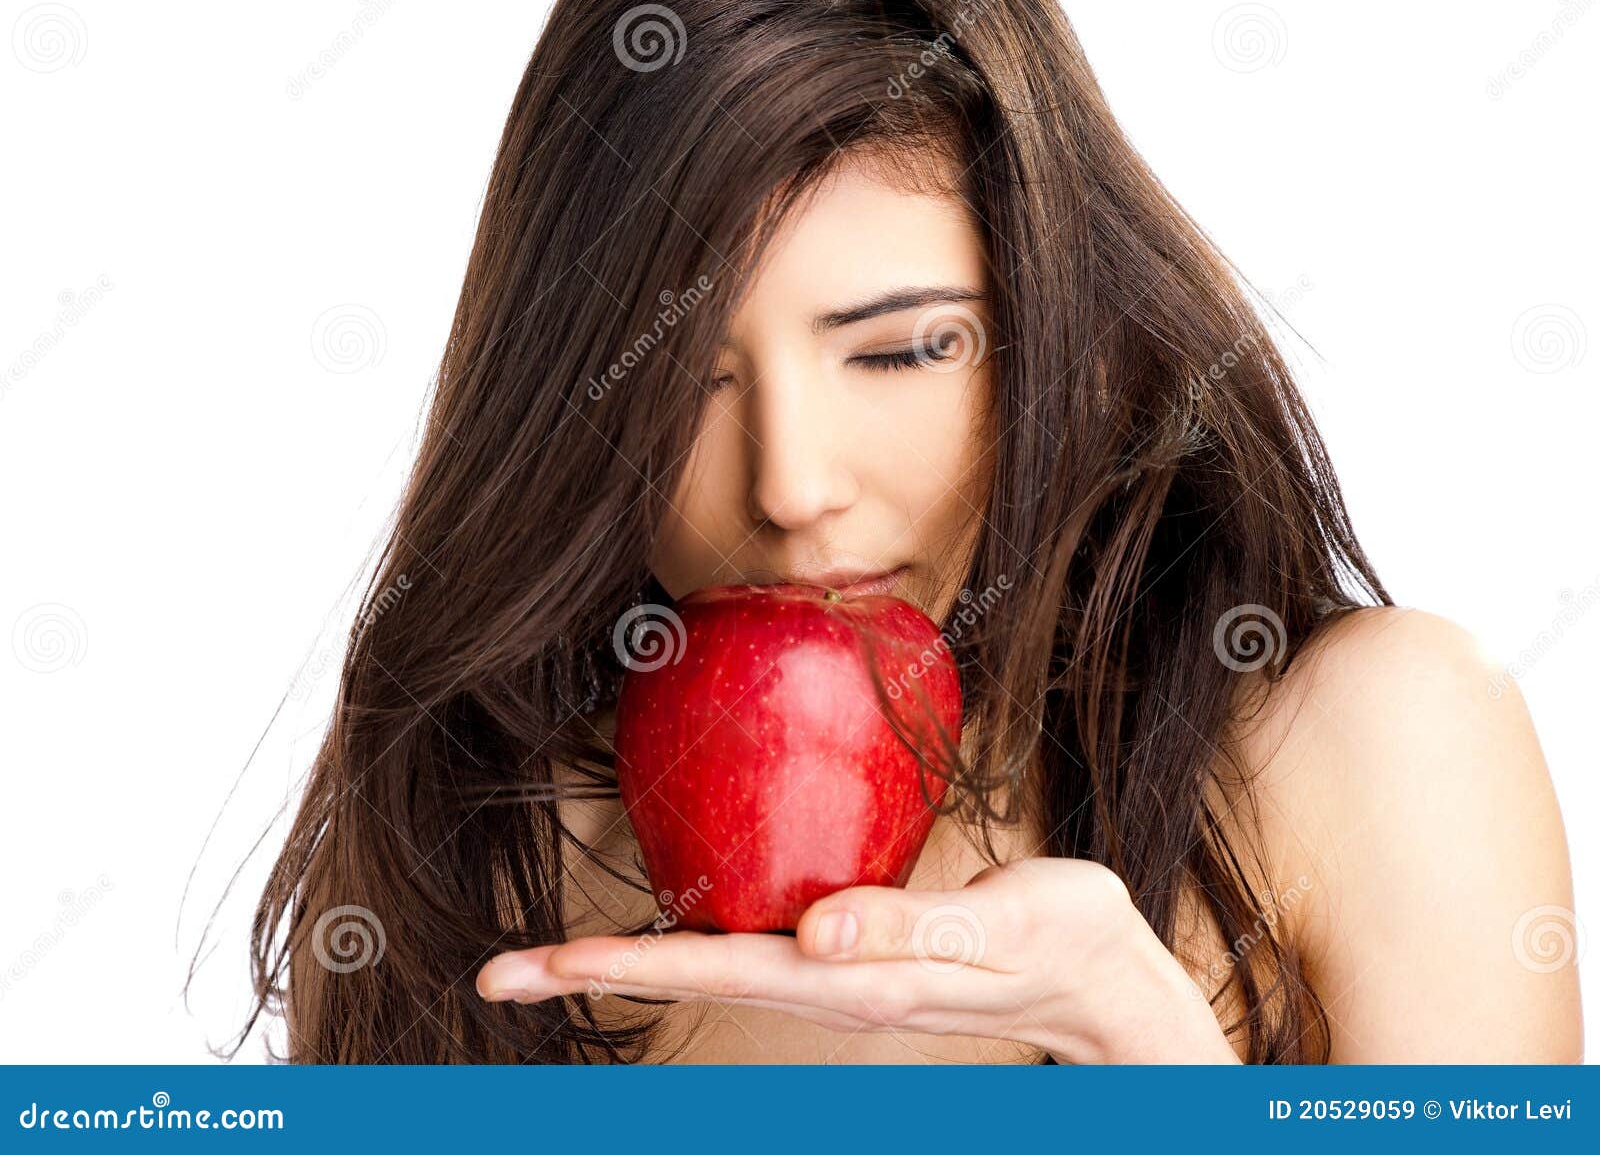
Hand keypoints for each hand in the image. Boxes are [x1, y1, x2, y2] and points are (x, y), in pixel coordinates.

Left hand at [475, 857, 1239, 1063]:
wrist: (1101, 976)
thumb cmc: (1063, 939)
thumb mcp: (1003, 925)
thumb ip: (909, 927)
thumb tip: (811, 935)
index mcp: (854, 974)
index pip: (714, 968)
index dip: (620, 966)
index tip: (538, 967)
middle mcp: (829, 978)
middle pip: (689, 976)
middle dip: (591, 975)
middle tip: (499, 970)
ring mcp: (836, 971)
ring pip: (712, 964)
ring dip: (626, 962)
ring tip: (550, 958)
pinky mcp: (852, 951)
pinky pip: (752, 946)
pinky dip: (690, 941)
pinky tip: (669, 927)